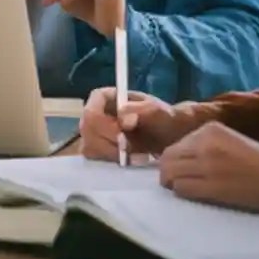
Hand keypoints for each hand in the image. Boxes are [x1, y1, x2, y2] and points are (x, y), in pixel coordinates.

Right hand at [80, 88, 203, 161]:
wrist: (170, 137)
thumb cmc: (164, 119)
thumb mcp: (160, 112)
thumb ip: (143, 111)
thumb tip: (123, 118)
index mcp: (103, 98)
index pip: (90, 112)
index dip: (103, 126)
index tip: (122, 136)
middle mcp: (94, 113)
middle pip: (87, 131)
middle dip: (109, 144)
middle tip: (131, 151)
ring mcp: (94, 132)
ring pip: (89, 147)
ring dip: (112, 154)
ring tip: (136, 156)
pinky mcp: (97, 149)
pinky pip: (95, 158)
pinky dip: (112, 161)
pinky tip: (130, 160)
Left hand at [158, 121, 258, 216]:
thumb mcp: (231, 140)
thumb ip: (205, 143)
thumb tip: (178, 157)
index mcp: (211, 129)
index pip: (175, 144)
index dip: (175, 159)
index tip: (185, 169)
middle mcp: (206, 144)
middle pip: (167, 158)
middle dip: (168, 171)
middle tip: (177, 182)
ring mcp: (208, 165)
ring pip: (169, 174)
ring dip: (173, 183)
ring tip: (186, 188)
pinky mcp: (212, 187)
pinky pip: (181, 189)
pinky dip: (182, 193)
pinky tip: (196, 195)